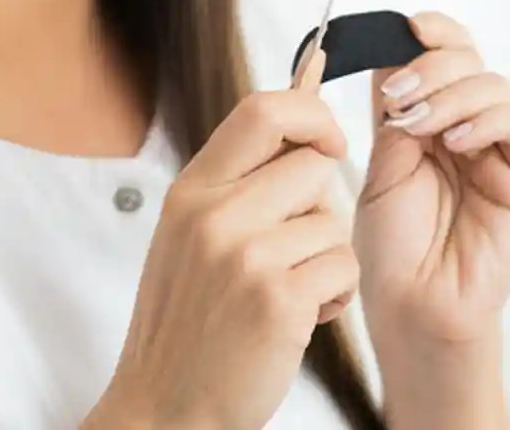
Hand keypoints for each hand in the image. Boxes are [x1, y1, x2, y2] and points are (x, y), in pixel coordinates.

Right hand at [92, 91, 356, 429]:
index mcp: (189, 192)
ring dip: (328, 258)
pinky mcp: (278, 299)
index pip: (262, 110)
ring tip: (289, 291)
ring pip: (334, 221)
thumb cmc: (186, 325)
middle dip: (321, 206)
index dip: (311, 114)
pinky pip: (344, 267)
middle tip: (294, 248)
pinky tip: (300, 319)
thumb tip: (297, 122)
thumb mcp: (188, 238)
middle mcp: (213, 215)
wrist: (165, 406)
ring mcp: (244, 256)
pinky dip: (335, 297)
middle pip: (313, 165)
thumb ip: (233, 184)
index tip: (327, 141)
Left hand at [353, 11, 509, 345]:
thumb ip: (391, 118)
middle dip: (432, 64)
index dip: (427, 31)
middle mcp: (460, 124)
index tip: (404, 27)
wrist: (411, 302)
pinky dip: (489, 121)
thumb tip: (393, 64)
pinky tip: (455, 142)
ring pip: (494, 85)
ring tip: (418, 125)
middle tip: (398, 95)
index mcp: (421, 116)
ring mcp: (494, 148)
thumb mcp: (377, 170)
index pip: (436, 53)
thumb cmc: (389, 245)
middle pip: (467, 59)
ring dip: (453, 94)